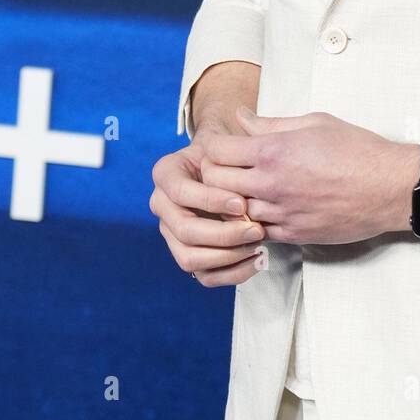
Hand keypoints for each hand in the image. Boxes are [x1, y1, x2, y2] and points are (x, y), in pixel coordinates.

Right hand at [150, 140, 268, 287]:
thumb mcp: (224, 144)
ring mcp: (171, 232)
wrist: (226, 164)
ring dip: (227, 256)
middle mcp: (161, 204)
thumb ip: (229, 159)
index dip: (211, 200)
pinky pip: (204, 275)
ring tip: (257, 245)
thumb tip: (242, 202)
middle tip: (256, 230)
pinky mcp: (187, 253)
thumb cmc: (227, 153)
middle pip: (185, 230)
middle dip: (224, 235)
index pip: (180, 192)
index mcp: (165, 173)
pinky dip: (233, 273)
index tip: (242, 204)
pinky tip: (256, 260)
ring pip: (189, 258)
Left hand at [196, 107, 415, 244]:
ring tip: (244, 189)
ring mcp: (280, 213)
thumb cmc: (357, 149)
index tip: (222, 144)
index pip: (217, 151)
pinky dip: (253, 221)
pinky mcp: (293, 235)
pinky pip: (257, 231)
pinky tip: (265, 208)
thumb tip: (241, 117)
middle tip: (226, 167)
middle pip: (214, 183)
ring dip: (232, 200)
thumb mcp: (314, 122)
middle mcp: (271, 184)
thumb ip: (271, 123)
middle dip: (214, 173)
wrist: (389, 187)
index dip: (213, 145)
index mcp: (273, 151)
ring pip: (232, 211)